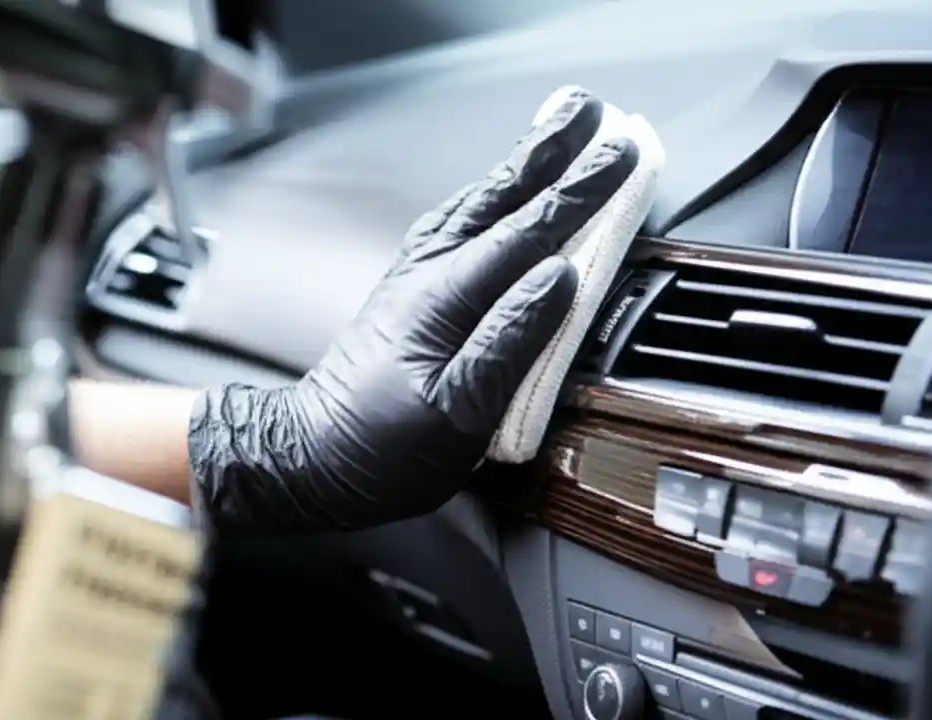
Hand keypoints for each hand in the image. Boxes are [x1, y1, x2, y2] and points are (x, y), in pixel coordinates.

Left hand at [189, 89, 638, 530]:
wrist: (309, 459)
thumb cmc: (381, 448)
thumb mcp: (457, 411)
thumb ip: (511, 340)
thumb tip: (562, 278)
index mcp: (447, 296)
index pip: (531, 229)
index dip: (582, 189)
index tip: (622, 151)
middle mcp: (428, 273)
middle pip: (501, 197)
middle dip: (551, 150)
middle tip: (589, 106)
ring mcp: (413, 278)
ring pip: (477, 203)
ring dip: (520, 165)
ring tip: (551, 131)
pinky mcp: (407, 293)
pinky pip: (455, 224)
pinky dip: (486, 197)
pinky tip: (493, 194)